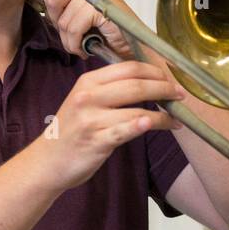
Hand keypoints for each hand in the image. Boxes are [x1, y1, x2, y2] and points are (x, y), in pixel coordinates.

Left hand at [4, 0, 143, 60]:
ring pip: (62, 16)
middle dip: (59, 20)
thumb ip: (63, 1)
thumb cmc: (107, 29)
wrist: (134, 45)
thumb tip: (50, 2)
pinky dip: (78, 41)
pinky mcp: (99, 4)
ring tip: (85, 37)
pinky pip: (74, 26)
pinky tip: (89, 41)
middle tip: (76, 28)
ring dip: (70, 36)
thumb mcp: (79, 11)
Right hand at [32, 59, 186, 192]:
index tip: (171, 79)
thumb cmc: (72, 131)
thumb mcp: (86, 101)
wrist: (48, 161)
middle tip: (180, 96)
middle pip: (136, 85)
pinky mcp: (96, 140)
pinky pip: (127, 130)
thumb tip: (148, 82)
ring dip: (163, 115)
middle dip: (164, 89)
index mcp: (88, 82)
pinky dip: (146, 125)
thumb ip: (111, 90)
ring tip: (177, 119)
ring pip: (136, 109)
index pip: (129, 68)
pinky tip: (162, 125)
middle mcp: (88, 97)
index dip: (155, 72)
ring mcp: (91, 119)